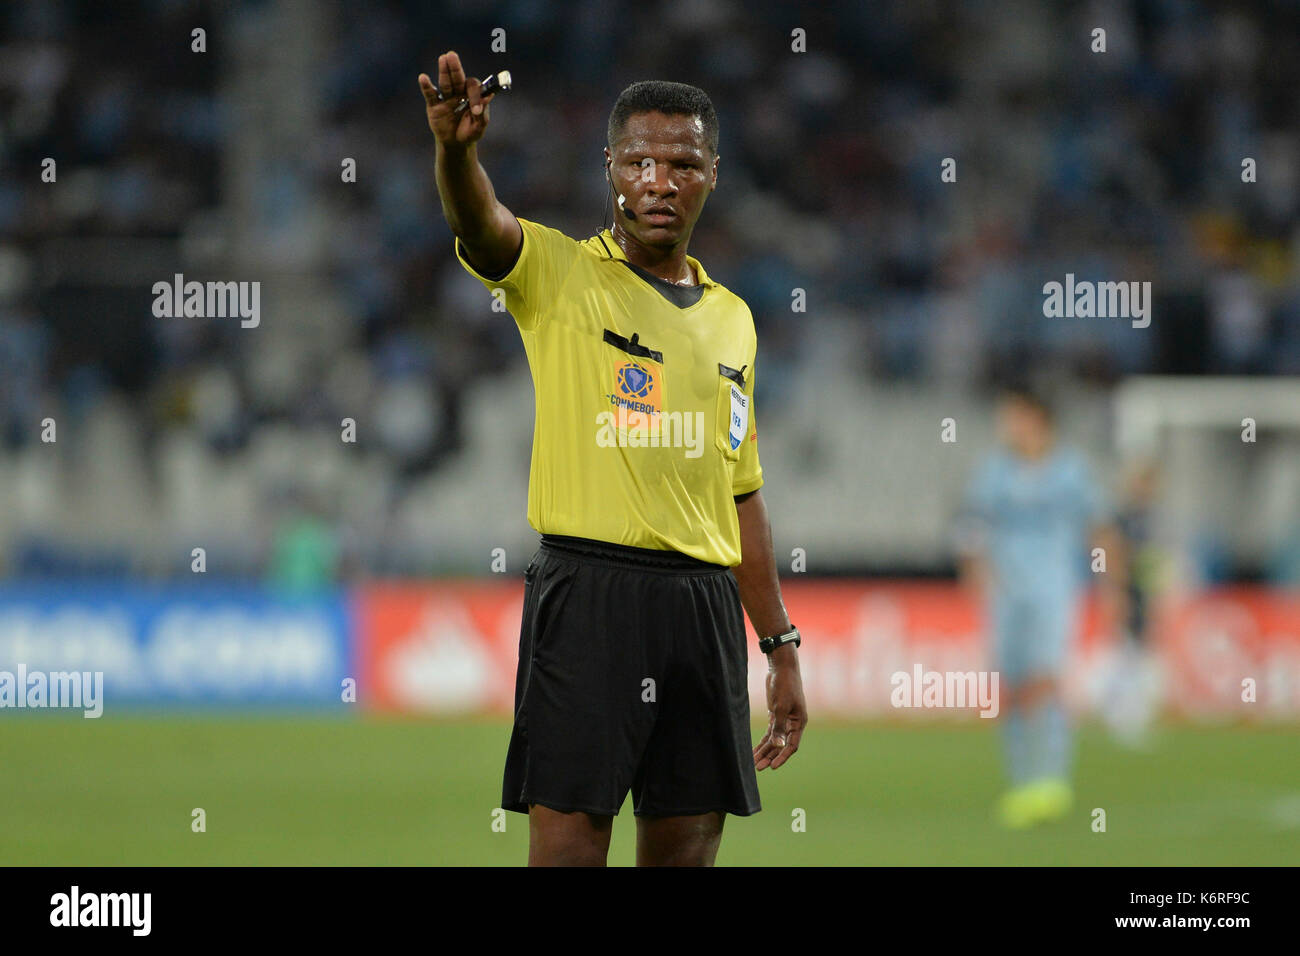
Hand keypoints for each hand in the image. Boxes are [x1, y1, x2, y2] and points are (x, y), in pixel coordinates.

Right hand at [419, 51, 495, 147]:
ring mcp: (446, 98)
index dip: (475, 96)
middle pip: (458, 78)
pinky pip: (430, 95)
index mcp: (472, 96)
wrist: (456, 144)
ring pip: (445, 83)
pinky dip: (426, 86)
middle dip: (455, 68)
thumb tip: (488, 97)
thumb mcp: (479, 127)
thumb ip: (483, 114)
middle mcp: (459, 93)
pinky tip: (423, 78)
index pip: (473, 88)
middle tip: (452, 55)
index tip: (475, 111)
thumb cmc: (470, 133)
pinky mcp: (434, 105)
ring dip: (444, 72)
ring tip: (443, 59)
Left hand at [753, 643, 806, 770]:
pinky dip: (763, 741)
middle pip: (781, 745)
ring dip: (765, 751)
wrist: (781, 667)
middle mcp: (793, 723)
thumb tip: (778, 746)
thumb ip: (779, 727)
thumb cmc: (784, 685)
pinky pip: (770, 732)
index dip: (782, 757)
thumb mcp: (780, 706)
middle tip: (758, 768)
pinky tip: (755, 750)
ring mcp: (784, 720)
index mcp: (799, 722)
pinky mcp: (775, 715)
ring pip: (774, 740)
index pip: (792, 745)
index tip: (772, 767)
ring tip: (754, 763)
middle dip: (770, 756)